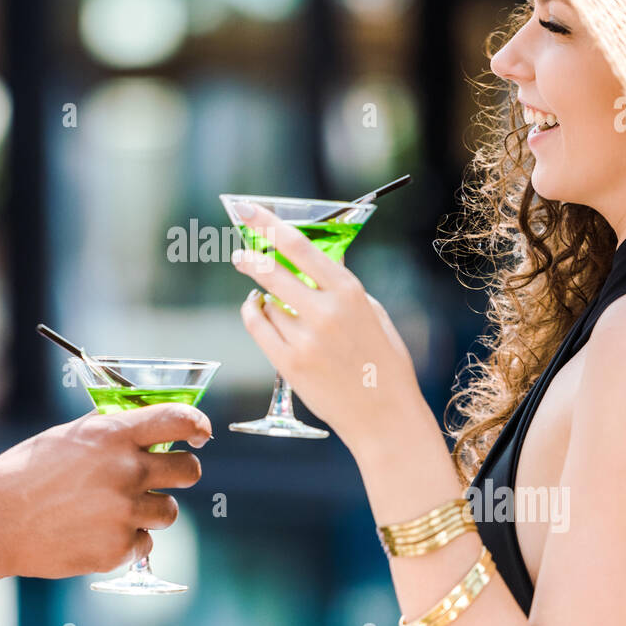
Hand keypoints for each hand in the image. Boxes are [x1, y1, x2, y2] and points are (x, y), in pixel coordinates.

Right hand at [0, 403, 209, 578]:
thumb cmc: (24, 474)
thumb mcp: (66, 437)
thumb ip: (108, 429)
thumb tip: (143, 422)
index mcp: (112, 435)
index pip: (179, 420)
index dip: (198, 425)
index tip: (202, 433)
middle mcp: (126, 471)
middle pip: (190, 470)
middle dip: (181, 472)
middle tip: (162, 477)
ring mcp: (124, 512)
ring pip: (169, 510)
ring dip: (150, 510)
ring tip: (113, 509)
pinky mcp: (117, 548)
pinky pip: (144, 542)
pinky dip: (126, 540)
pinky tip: (94, 532)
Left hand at [229, 200, 428, 451]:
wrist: (385, 415)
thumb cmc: (384, 362)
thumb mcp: (373, 313)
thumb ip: (341, 287)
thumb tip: (313, 259)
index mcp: (349, 292)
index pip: (299, 246)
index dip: (268, 224)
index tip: (248, 210)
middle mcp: (325, 312)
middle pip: (272, 271)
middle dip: (250, 257)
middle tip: (239, 253)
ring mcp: (305, 339)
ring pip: (267, 304)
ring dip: (265, 299)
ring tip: (278, 306)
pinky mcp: (289, 364)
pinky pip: (258, 328)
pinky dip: (254, 315)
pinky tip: (258, 311)